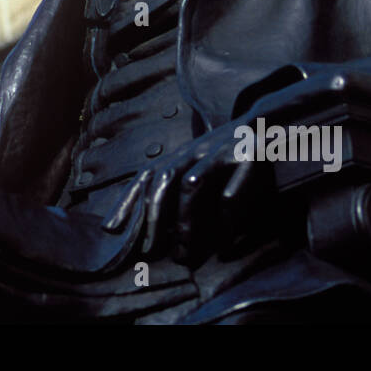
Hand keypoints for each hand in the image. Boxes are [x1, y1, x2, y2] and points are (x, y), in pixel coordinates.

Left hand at [101, 124, 269, 263]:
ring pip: (191, 185)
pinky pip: (232, 191)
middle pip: (163, 181)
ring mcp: (218, 154)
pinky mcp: (247, 158)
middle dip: (153, 217)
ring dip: (184, 218)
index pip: (143, 177)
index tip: (111, 230)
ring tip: (183, 248)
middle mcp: (193, 152)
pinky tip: (223, 241)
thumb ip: (167, 186)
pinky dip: (225, 218)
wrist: (260, 121)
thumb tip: (142, 222)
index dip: (126, 202)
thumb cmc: (218, 154)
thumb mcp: (190, 163)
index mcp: (177, 155)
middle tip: (149, 250)